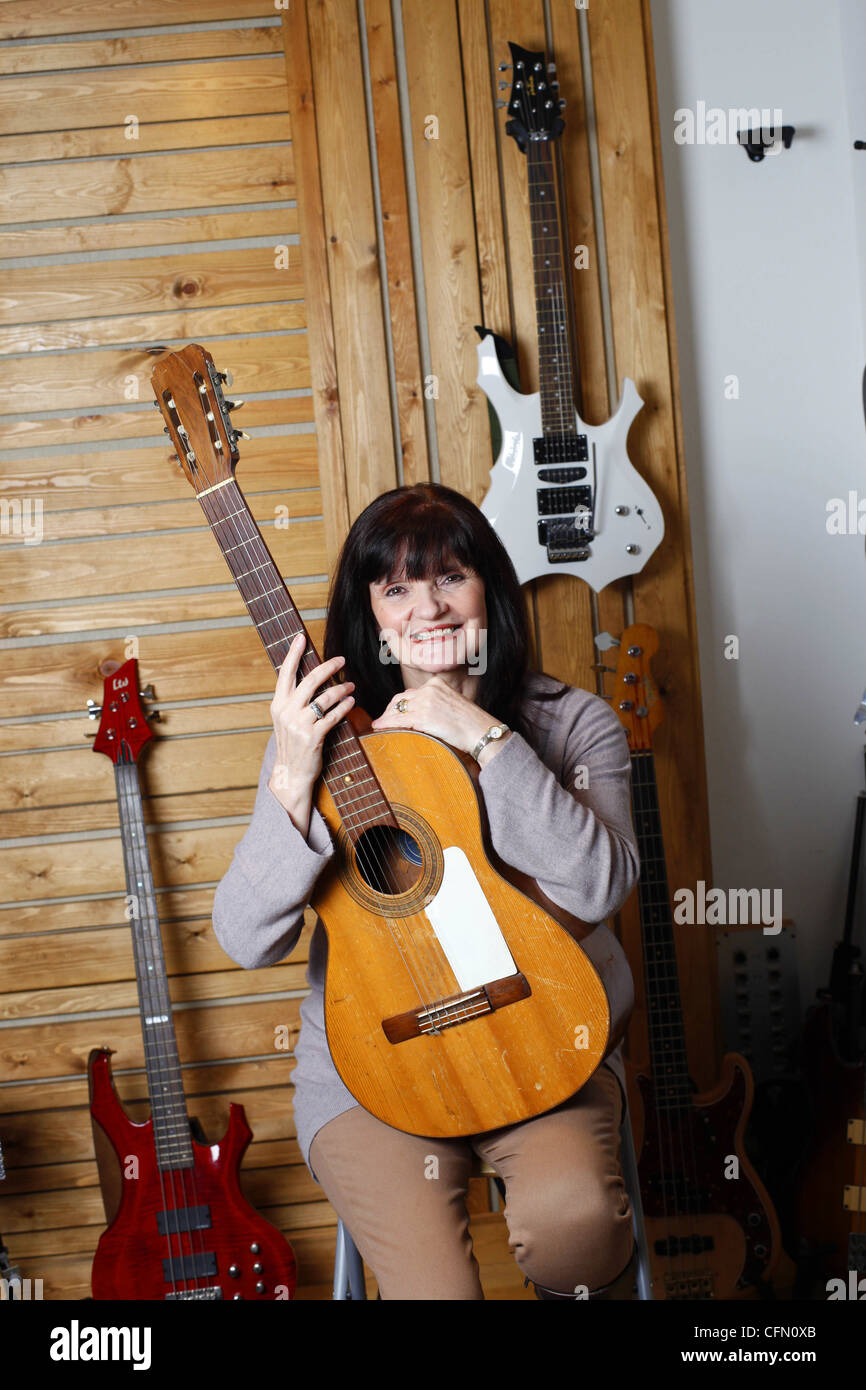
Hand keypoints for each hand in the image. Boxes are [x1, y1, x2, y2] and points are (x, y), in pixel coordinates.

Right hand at [268, 633, 354, 819]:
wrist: (291, 773)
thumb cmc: (292, 743)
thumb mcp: (286, 719)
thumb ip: (293, 699)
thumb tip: (310, 676)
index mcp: (277, 704)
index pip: (285, 673)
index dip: (293, 653)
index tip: (301, 637)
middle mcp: (286, 712)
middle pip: (309, 681)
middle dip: (328, 667)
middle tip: (342, 659)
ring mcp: (299, 725)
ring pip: (325, 698)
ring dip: (341, 688)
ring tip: (351, 685)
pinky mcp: (313, 737)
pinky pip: (333, 716)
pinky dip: (344, 706)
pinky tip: (351, 701)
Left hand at [370, 674, 493, 755]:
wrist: (481, 731)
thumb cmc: (471, 723)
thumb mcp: (453, 704)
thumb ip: (437, 703)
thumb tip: (421, 714)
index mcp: (437, 684)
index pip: (411, 693)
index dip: (399, 704)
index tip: (393, 712)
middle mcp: (429, 689)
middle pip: (400, 699)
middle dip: (389, 710)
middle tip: (383, 720)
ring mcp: (425, 702)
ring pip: (397, 710)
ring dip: (386, 719)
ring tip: (379, 726)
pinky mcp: (423, 716)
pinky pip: (398, 720)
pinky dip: (386, 724)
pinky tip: (379, 728)